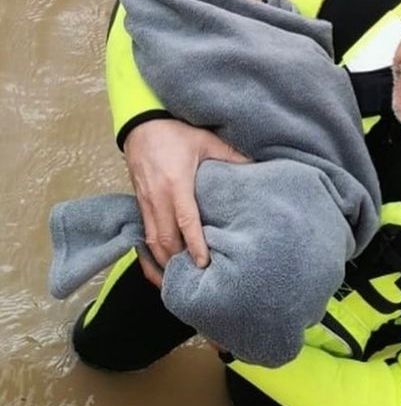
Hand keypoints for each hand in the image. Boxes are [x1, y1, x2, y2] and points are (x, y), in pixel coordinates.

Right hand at [124, 119, 248, 286]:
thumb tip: (256, 167)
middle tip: (195, 281)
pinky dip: (149, 254)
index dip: (194, 245)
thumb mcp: (206, 141)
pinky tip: (160, 267)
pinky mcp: (138, 203)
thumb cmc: (174, 132)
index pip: (185, 221)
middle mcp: (157, 197)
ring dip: (163, 263)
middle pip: (166, 239)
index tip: (204, 264)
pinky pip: (142, 235)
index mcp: (176, 184)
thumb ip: (231, 156)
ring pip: (151, 241)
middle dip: (178, 262)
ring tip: (179, 281)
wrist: (140, 124)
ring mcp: (145, 202)